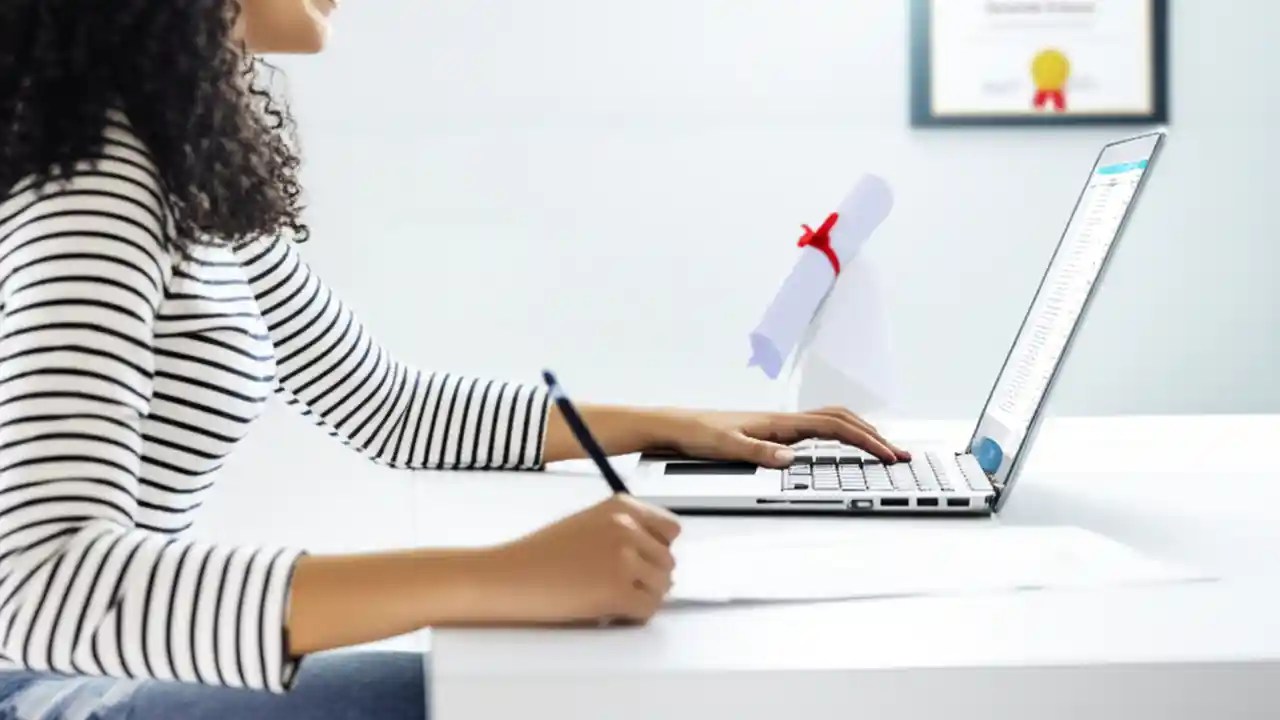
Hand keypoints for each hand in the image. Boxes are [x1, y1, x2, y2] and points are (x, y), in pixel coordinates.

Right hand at [483, 495, 680, 624]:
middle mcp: (627, 527)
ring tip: (612, 598)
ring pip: (662, 587)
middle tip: (620, 585)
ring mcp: (624, 559)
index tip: (641, 560)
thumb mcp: (588, 524)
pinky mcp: (618, 591)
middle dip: (649, 577)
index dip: (656, 548)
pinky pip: (648, 610)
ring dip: (642, 597)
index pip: (670, 529)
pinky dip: (633, 616)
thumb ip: (625, 531)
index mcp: (621, 506)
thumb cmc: (541, 553)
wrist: (510, 575)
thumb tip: (657, 560)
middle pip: (667, 562)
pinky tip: (610, 611)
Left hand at [649, 407, 909, 467]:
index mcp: (780, 423)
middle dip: (873, 436)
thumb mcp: (726, 446)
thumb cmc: (698, 433)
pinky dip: (840, 434)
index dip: (865, 441)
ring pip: (832, 421)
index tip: (887, 455)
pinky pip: (817, 429)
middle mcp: (784, 420)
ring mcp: (780, 425)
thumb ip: (757, 452)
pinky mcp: (773, 432)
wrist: (677, 425)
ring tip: (881, 448)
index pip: (834, 428)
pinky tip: (843, 446)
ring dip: (859, 432)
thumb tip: (788, 459)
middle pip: (841, 420)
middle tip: (898, 454)